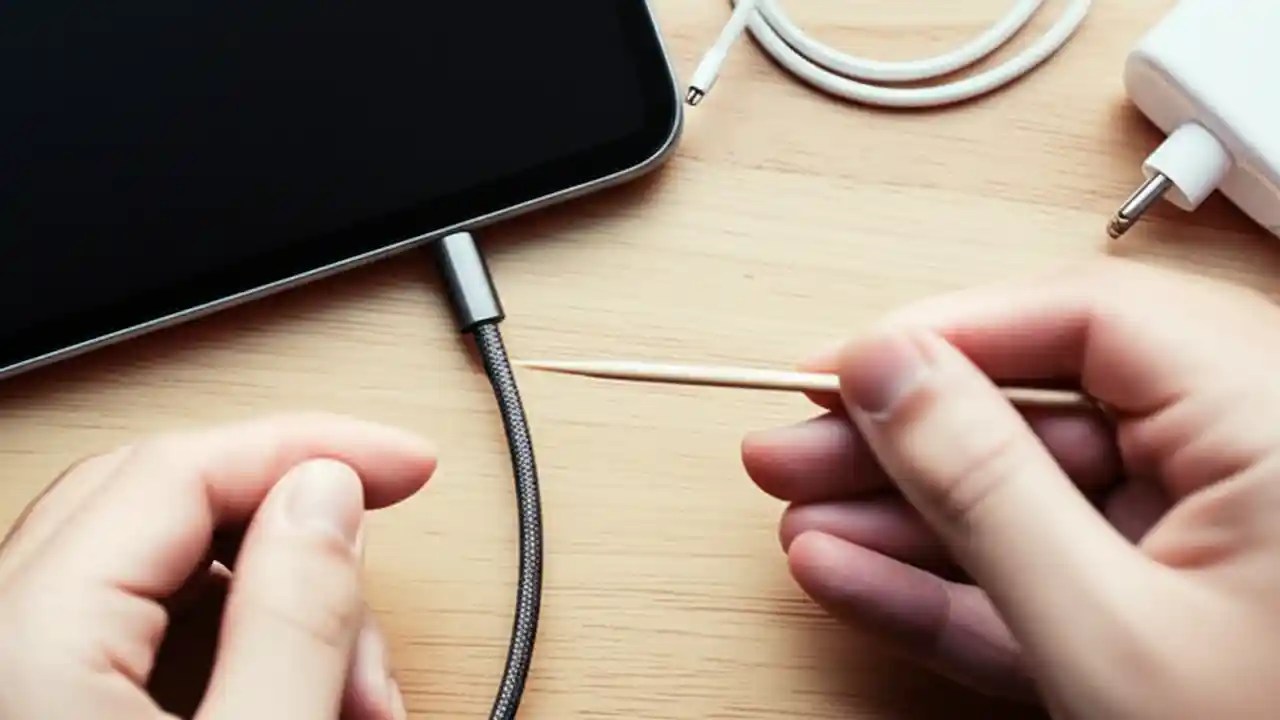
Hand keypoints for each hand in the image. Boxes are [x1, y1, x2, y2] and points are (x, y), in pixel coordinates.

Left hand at [0, 414, 435, 719]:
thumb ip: (291, 627)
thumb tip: (326, 497)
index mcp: (28, 642)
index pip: (177, 470)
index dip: (310, 447)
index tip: (405, 463)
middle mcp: (2, 644)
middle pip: (166, 507)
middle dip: (296, 528)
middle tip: (381, 543)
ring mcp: (21, 680)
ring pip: (165, 575)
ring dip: (282, 610)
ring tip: (360, 694)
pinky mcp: (48, 709)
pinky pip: (146, 637)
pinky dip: (239, 654)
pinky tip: (306, 696)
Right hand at [743, 258, 1279, 718]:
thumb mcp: (1107, 633)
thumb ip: (986, 487)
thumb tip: (889, 369)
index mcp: (1278, 428)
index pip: (1090, 323)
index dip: (950, 335)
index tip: (846, 370)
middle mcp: (1254, 467)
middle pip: (1045, 413)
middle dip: (903, 441)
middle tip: (793, 449)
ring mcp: (1209, 551)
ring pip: (1037, 503)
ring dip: (909, 520)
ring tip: (803, 522)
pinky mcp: (1170, 618)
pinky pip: (1051, 579)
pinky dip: (952, 587)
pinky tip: (852, 574)